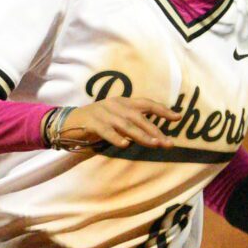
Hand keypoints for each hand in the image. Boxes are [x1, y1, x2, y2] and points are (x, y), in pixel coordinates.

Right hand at [49, 96, 173, 150]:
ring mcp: (103, 113)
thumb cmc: (97, 123)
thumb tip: (155, 134)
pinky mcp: (92, 123)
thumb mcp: (116, 118)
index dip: (162, 110)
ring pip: (126, 125)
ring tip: (154, 145)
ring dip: (141, 135)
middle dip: (155, 130)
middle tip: (167, 143)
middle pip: (138, 117)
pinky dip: (116, 138)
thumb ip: (132, 123)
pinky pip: (106, 131)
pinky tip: (125, 145)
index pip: (146, 104)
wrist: (69, 122)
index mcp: (123, 102)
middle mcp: (114, 105)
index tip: (178, 118)